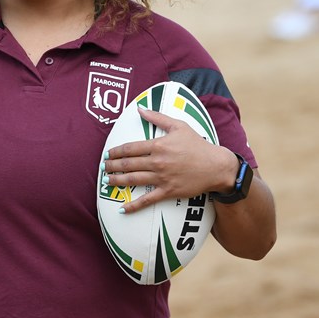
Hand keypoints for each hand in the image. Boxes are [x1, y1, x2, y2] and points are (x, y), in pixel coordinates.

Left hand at [103, 108, 236, 214]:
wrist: (215, 166)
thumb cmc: (197, 144)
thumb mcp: (179, 126)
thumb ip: (157, 117)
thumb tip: (140, 109)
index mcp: (158, 145)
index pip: (130, 148)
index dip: (116, 151)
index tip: (108, 153)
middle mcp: (157, 162)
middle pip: (128, 164)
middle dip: (112, 166)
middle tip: (103, 167)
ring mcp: (162, 178)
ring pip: (133, 180)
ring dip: (117, 181)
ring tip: (106, 181)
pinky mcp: (168, 191)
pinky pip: (147, 200)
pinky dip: (134, 205)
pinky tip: (123, 208)